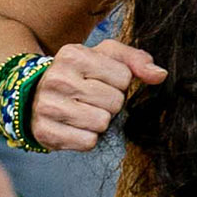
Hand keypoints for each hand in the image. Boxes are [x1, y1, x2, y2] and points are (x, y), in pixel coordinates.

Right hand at [25, 40, 163, 152]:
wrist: (36, 96)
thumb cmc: (79, 74)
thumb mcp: (105, 57)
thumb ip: (135, 60)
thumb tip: (160, 75)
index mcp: (72, 54)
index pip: (124, 76)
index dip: (120, 83)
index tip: (102, 81)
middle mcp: (56, 78)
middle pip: (114, 102)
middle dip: (111, 103)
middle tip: (93, 99)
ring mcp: (47, 106)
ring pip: (102, 123)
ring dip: (100, 121)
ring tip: (84, 111)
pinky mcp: (44, 132)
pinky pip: (87, 142)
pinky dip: (87, 138)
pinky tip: (75, 126)